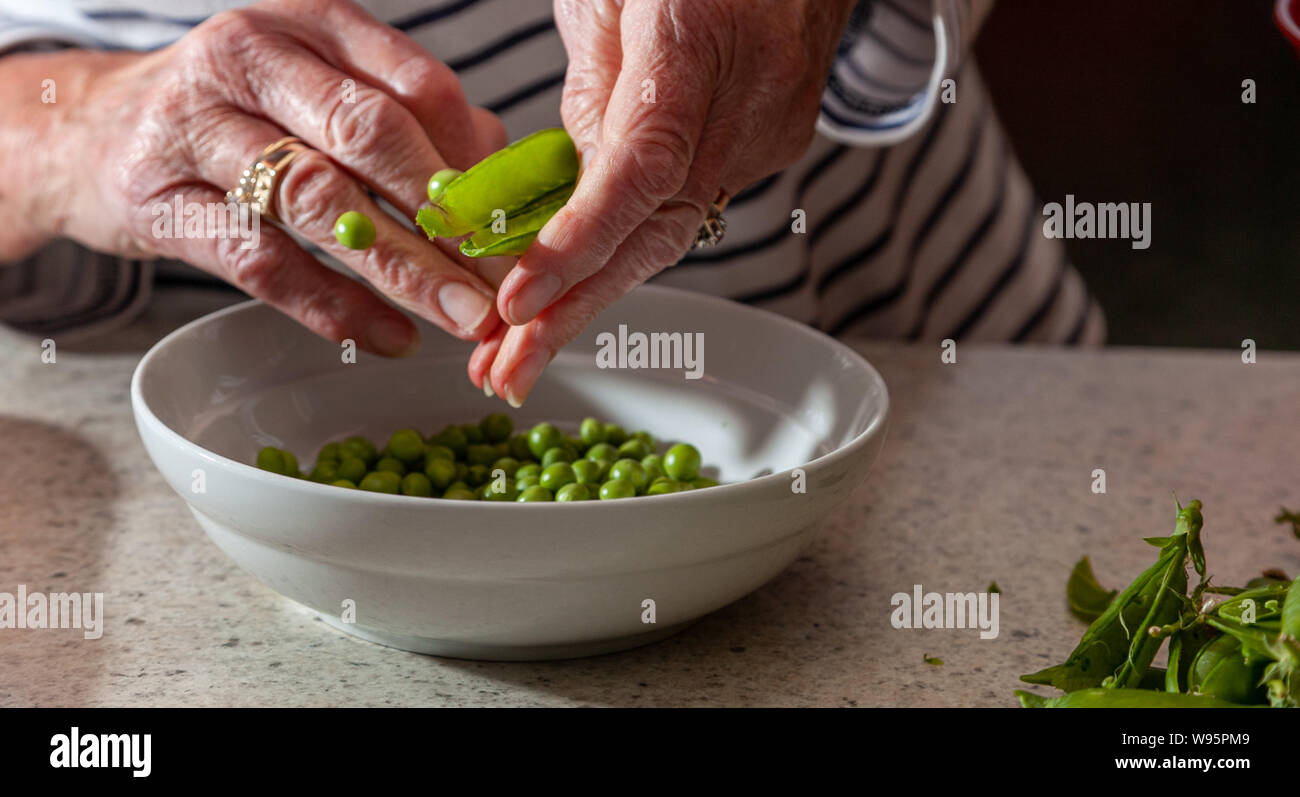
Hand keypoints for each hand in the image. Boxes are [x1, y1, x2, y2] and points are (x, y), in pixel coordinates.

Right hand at [23, 0, 505, 354]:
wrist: (93, 134)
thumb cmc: (236, 115)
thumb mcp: (318, 91)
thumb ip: (406, 122)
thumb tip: (501, 177)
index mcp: (310, 26)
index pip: (417, 86)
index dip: (477, 162)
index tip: (518, 228)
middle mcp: (252, 61)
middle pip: (370, 136)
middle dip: (447, 217)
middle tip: (501, 282)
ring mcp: (197, 126)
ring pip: (318, 200)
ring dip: (402, 268)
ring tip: (460, 318)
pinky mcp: (160, 199)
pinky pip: (262, 261)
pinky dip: (333, 306)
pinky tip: (388, 336)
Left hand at [470, 0, 853, 404]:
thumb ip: (592, 87)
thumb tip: (575, 187)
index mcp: (695, 42)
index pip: (638, 171)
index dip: (576, 246)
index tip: (518, 305)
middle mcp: (746, 102)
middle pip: (657, 232)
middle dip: (573, 311)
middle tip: (504, 372)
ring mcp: (770, 129)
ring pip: (675, 231)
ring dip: (596, 292)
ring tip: (522, 347)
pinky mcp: (775, 142)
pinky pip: (696, 203)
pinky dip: (633, 244)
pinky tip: (580, 281)